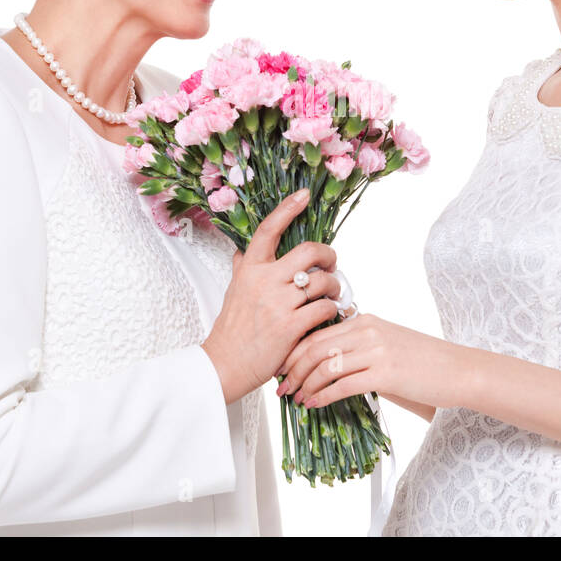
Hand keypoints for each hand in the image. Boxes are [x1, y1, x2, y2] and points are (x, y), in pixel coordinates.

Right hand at [201, 189, 342, 404]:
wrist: (225, 364)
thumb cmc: (232, 329)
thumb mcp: (233, 291)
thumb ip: (242, 268)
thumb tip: (243, 250)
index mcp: (250, 269)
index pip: (269, 230)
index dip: (288, 209)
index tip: (303, 195)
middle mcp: (264, 281)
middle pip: (309, 252)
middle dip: (329, 255)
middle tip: (332, 264)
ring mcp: (278, 303)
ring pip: (322, 282)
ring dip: (335, 287)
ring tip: (333, 295)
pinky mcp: (291, 326)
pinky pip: (324, 309)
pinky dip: (332, 310)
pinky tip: (329, 315)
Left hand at [274, 312, 463, 410]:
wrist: (459, 370)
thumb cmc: (423, 361)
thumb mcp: (386, 344)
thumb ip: (358, 348)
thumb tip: (326, 364)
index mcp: (364, 320)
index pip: (317, 332)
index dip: (293, 351)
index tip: (281, 368)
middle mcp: (367, 330)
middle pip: (314, 347)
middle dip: (292, 368)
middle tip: (280, 387)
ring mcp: (376, 351)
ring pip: (325, 366)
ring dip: (304, 384)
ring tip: (296, 398)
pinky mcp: (385, 373)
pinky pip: (343, 384)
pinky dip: (323, 396)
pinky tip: (314, 404)